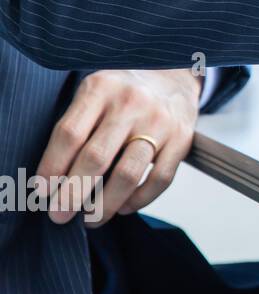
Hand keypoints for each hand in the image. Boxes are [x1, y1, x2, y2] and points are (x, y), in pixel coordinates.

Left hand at [38, 69, 201, 225]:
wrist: (173, 74)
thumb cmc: (122, 91)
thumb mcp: (95, 91)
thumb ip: (77, 125)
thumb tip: (54, 179)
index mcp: (101, 88)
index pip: (69, 135)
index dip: (52, 168)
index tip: (42, 191)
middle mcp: (131, 103)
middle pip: (96, 158)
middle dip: (73, 194)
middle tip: (59, 215)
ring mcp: (160, 121)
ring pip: (128, 174)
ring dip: (105, 204)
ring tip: (91, 220)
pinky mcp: (182, 138)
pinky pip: (160, 178)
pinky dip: (140, 200)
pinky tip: (125, 207)